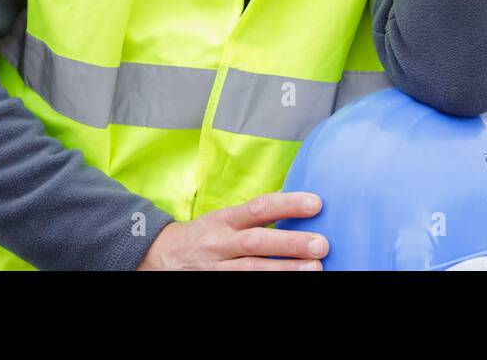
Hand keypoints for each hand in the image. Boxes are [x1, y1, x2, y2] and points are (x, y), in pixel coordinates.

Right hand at [134, 191, 327, 269]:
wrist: (164, 257)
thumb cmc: (206, 234)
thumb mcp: (226, 217)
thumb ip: (255, 213)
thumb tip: (294, 201)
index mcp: (225, 219)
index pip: (258, 207)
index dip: (287, 204)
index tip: (316, 203)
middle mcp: (221, 243)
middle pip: (256, 242)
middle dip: (290, 243)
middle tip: (321, 244)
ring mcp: (218, 268)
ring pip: (252, 270)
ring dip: (285, 270)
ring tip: (315, 268)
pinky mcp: (219, 284)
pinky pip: (244, 285)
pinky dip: (268, 285)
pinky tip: (291, 284)